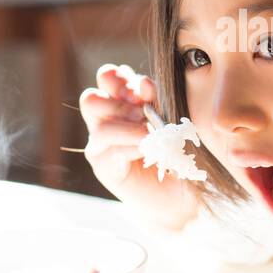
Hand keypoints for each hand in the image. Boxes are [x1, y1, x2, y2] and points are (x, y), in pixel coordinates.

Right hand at [80, 63, 198, 231]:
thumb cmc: (178, 152)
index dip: (123, 78)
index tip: (147, 89)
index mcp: (121, 103)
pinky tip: (150, 148)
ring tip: (148, 130)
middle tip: (143, 109)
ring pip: (95, 123)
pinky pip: (109, 147)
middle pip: (91, 97)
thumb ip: (155, 101)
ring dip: (125, 120)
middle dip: (118, 99)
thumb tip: (144, 84)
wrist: (181, 195)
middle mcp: (105, 122)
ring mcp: (100, 145)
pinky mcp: (103, 167)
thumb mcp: (169, 118)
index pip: (108, 77)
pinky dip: (132, 143)